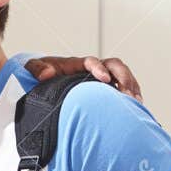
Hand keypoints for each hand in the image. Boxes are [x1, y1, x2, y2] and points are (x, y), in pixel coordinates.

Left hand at [25, 54, 141, 101]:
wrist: (43, 78)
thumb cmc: (40, 73)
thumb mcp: (33, 68)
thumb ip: (37, 69)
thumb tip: (47, 74)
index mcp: (76, 64)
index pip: (92, 62)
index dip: (99, 68)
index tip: (105, 79)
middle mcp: (92, 68)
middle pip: (114, 65)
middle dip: (124, 78)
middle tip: (128, 94)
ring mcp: (100, 77)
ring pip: (122, 75)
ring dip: (131, 87)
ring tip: (137, 103)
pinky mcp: (104, 87)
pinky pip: (122, 87)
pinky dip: (131, 94)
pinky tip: (135, 108)